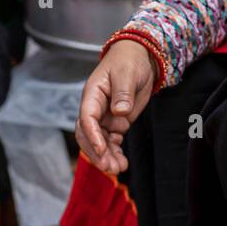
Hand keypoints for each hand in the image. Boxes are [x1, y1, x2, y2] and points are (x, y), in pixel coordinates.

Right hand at [74, 39, 157, 174]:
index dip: (92, 135)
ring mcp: (105, 116)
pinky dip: (114, 152)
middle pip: (89, 134)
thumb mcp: (127, 74)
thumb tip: (120, 112)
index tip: (102, 149)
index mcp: (93, 94)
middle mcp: (95, 107)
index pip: (87, 118)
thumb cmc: (129, 60)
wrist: (140, 57)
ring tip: (118, 168)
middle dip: (97, 152)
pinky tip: (122, 161)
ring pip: (99, 141)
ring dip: (106, 156)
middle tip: (110, 167)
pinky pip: (110, 141)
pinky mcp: (116, 122)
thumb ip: (123, 93)